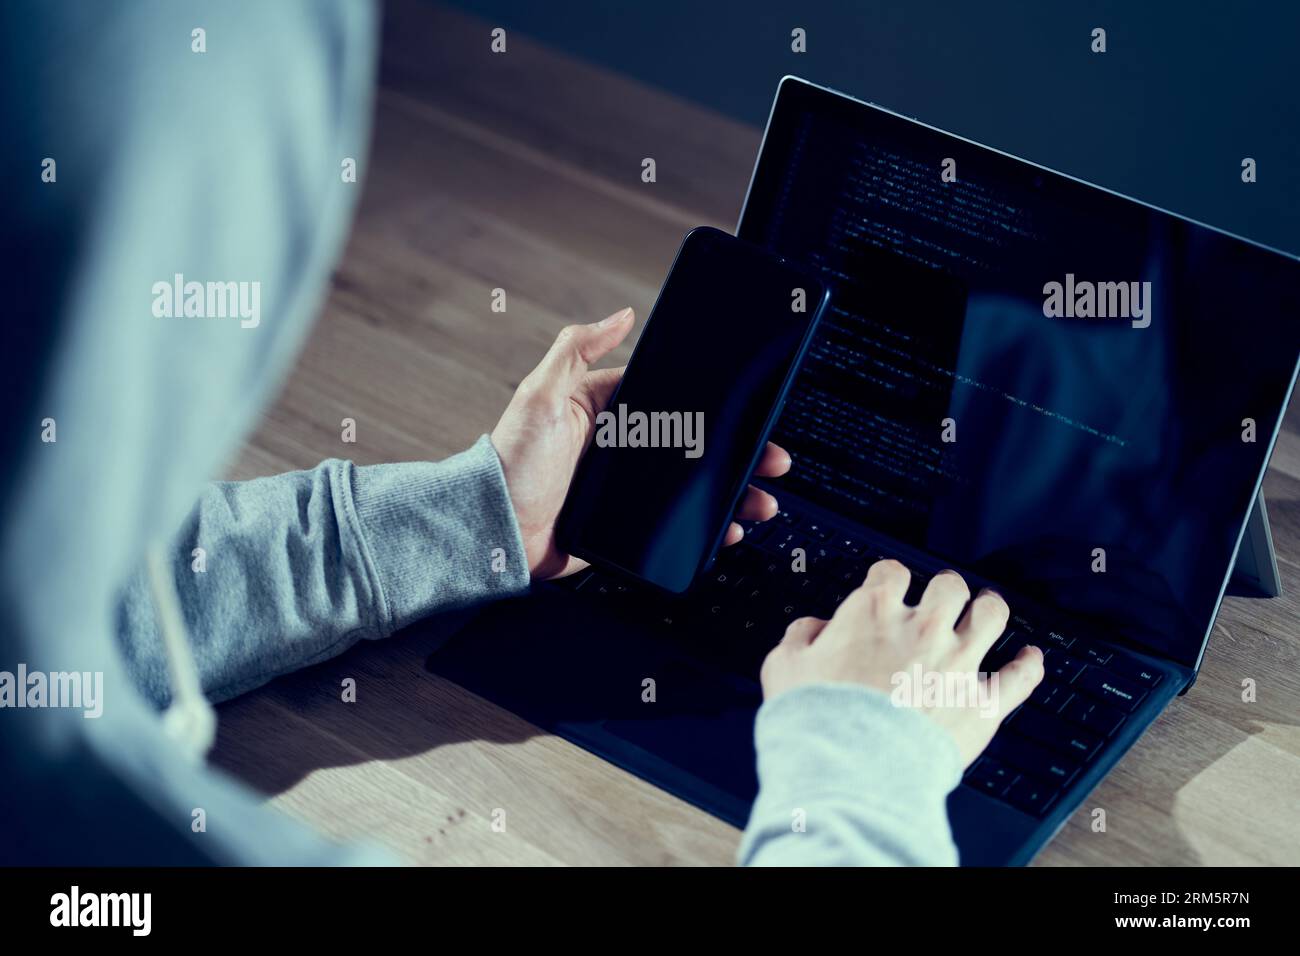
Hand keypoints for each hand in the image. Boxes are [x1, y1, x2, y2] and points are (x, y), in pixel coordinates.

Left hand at [491, 308, 792, 578]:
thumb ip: (576, 348)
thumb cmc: (508, 462)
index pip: (673, 402)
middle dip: (738, 453)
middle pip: (695, 447)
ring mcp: (626, 491)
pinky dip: (707, 528)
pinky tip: (728, 527)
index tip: (747, 409)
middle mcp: (622, 449)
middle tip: (771, 457)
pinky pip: (675, 528)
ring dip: (733, 492)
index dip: (713, 406)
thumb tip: (621, 314)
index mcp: (608, 412)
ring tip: (760, 500)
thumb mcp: (539, 395)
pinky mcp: (625, 529)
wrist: (492, 529)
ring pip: (694, 489)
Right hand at [759, 560, 1044, 766]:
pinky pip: (1019, 677)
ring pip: (992, 616)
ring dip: (989, 610)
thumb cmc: (816, 721)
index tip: (889, 585)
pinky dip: (1027, 665)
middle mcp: (922, 630)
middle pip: (949, 586)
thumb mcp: (783, 667)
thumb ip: (801, 637)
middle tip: (941, 599)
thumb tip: (814, 629)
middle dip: (945, 590)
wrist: (851, 770)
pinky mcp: (982, 703)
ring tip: (986, 611)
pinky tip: (1029, 658)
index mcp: (873, 614)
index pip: (892, 572)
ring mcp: (958, 664)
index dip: (890, 576)